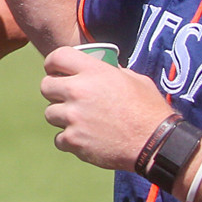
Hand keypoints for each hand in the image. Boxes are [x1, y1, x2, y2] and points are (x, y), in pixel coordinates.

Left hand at [40, 46, 172, 172]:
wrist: (156, 144)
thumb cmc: (150, 111)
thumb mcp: (135, 80)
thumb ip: (113, 72)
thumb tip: (102, 69)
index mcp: (94, 72)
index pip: (57, 57)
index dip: (53, 63)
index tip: (56, 70)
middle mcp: (78, 91)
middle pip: (45, 86)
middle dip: (54, 91)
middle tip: (68, 99)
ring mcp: (73, 117)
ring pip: (50, 113)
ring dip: (62, 117)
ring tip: (82, 121)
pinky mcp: (73, 139)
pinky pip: (59, 138)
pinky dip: (70, 140)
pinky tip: (86, 139)